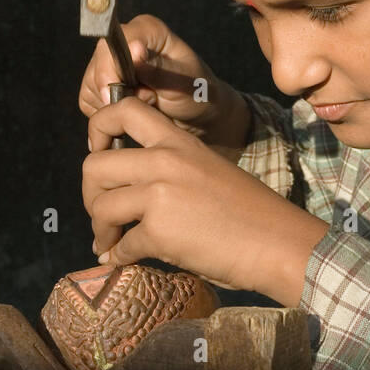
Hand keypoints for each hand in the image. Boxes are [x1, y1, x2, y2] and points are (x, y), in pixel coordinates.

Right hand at [78, 14, 248, 159]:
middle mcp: (125, 40)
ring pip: (91, 86)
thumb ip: (158, 69)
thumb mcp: (184, 83)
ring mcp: (111, 60)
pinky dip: (107, 112)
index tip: (118, 94)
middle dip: (118, 92)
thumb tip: (134, 49)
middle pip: (97, 67)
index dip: (109, 72)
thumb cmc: (198, 93)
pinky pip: (88, 100)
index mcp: (147, 30)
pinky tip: (131, 111)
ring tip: (146, 105)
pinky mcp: (101, 82)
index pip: (111, 45)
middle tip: (149, 101)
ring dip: (115, 104)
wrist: (197, 113)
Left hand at [82, 98, 328, 305]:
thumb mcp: (210, 172)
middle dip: (91, 194)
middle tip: (104, 213)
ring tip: (111, 240)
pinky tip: (123, 260)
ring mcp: (160, 194)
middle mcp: (165, 161)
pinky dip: (118, 256)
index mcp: (179, 142)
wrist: (277, 243)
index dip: (98, 129)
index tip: (100, 152)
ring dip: (100, 229)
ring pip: (100, 207)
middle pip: (94, 165)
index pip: (122, 109)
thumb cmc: (251, 214)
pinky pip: (121, 245)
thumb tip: (130, 192)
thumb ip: (171, 171)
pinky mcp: (159, 231)